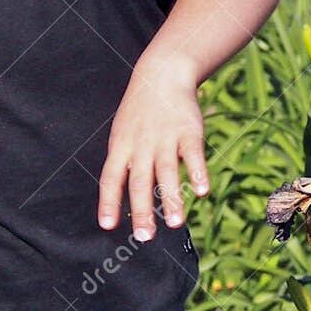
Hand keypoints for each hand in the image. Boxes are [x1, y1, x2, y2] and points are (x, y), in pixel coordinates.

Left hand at [97, 53, 208, 241]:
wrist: (161, 73)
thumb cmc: (139, 113)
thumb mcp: (122, 135)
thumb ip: (123, 165)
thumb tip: (121, 203)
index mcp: (120, 147)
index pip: (110, 178)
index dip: (109, 202)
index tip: (107, 225)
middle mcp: (141, 145)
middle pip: (139, 181)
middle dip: (142, 210)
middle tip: (145, 236)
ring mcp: (165, 138)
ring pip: (167, 172)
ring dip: (172, 198)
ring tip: (176, 223)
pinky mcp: (189, 131)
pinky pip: (193, 154)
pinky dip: (198, 172)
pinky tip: (203, 191)